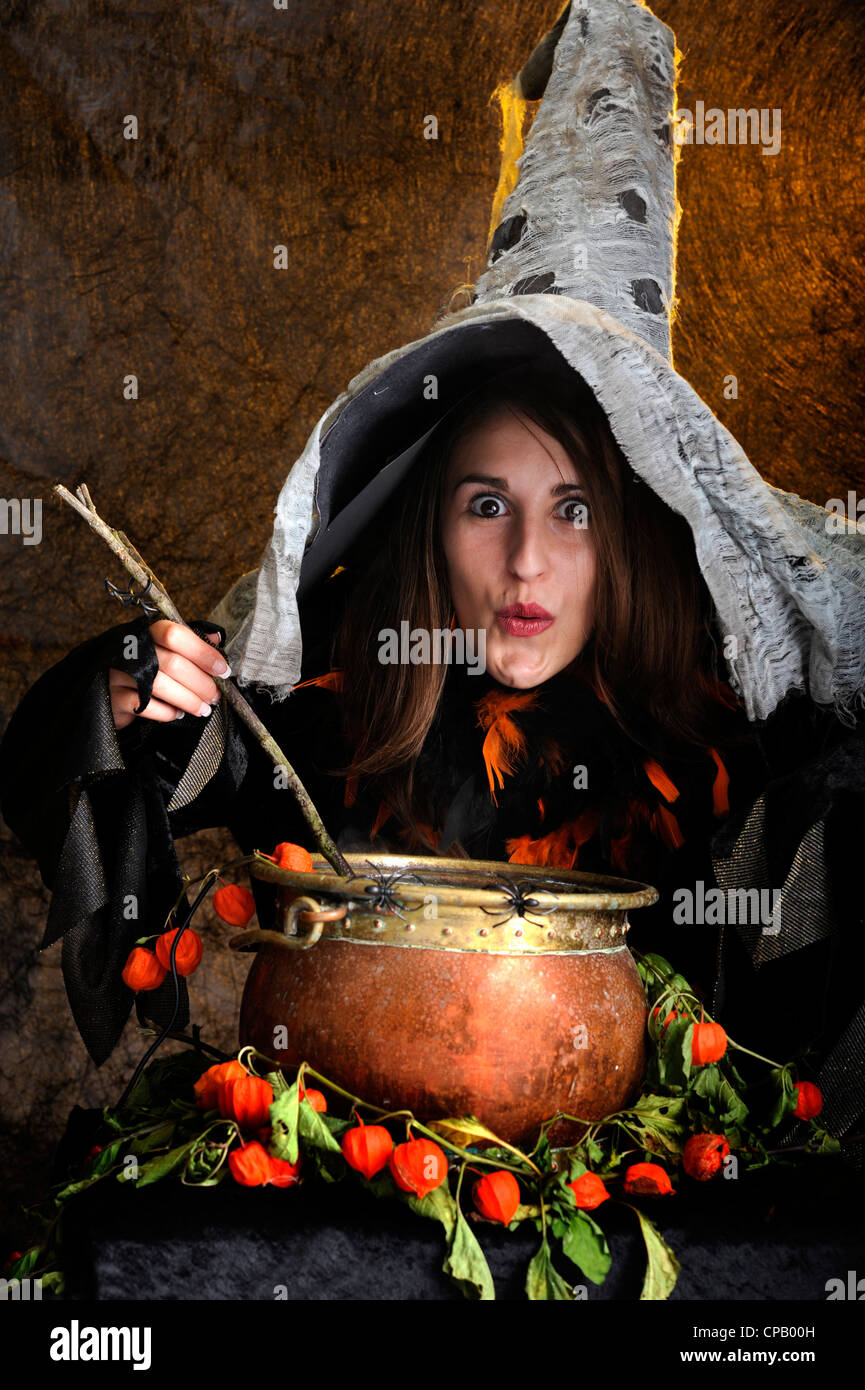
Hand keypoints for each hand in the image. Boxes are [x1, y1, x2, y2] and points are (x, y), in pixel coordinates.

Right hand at [109, 620, 230, 729]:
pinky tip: (178, 714)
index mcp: (146, 632)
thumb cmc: (142, 667)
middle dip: (201, 683)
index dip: (202, 652)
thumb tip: (217, 638)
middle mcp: (130, 649)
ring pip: (161, 685)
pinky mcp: (113, 697)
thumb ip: (189, 642)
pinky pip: (145, 705)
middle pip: (173, 663)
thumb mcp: (163, 649)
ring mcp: (119, 672)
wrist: (106, 688)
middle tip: (215, 696)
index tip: (222, 670)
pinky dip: (167, 712)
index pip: (175, 634)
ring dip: (189, 700)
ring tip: (203, 709)